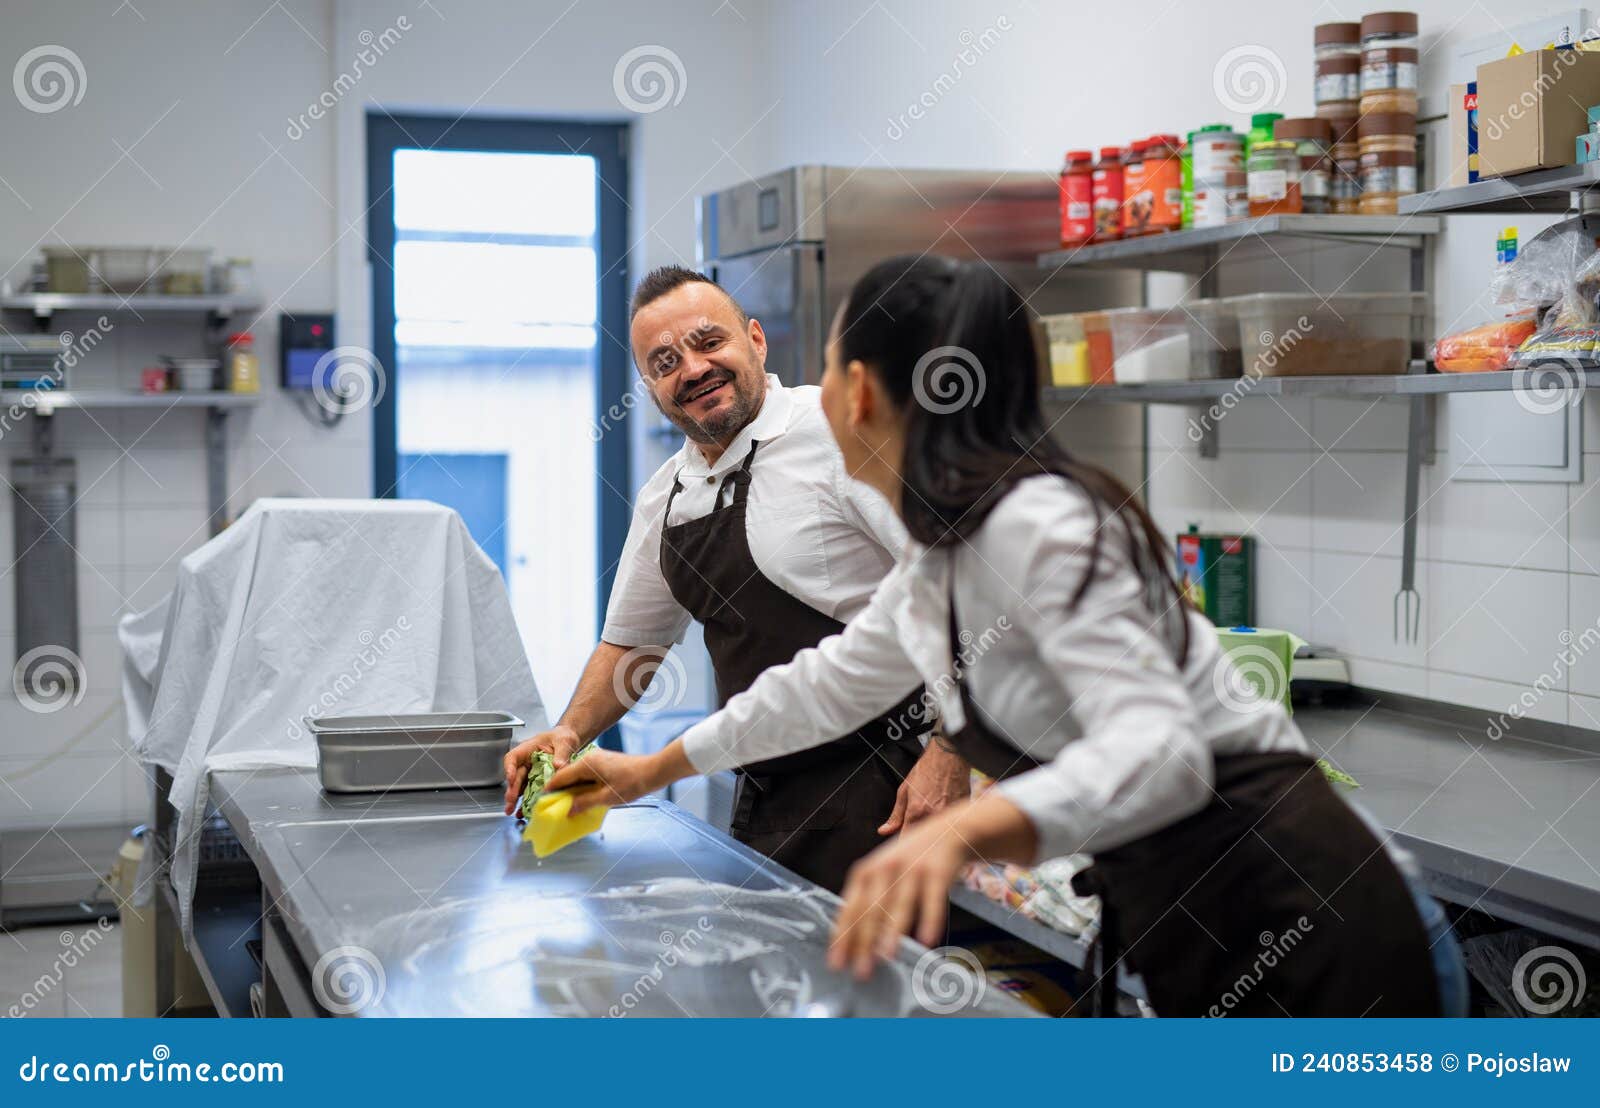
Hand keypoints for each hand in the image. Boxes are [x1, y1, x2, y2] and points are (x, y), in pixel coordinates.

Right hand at [501, 724, 582, 813]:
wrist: (570, 741)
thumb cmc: (563, 737)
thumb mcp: (564, 741)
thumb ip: (561, 754)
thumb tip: (558, 765)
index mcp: (528, 749)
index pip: (513, 757)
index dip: (509, 768)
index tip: (511, 778)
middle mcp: (526, 762)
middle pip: (515, 776)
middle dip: (511, 789)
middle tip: (510, 801)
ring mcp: (531, 772)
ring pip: (520, 786)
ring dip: (515, 799)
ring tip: (512, 811)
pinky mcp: (537, 781)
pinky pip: (530, 792)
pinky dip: (526, 801)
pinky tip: (523, 811)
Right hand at [544, 747, 666, 814]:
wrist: (654, 771)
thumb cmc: (634, 782)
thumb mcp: (606, 797)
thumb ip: (584, 803)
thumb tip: (567, 810)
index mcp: (587, 764)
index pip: (560, 776)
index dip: (550, 790)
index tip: (541, 802)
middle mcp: (589, 759)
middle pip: (567, 776)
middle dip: (560, 792)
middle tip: (553, 808)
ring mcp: (597, 760)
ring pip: (577, 777)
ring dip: (572, 791)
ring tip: (567, 807)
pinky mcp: (603, 765)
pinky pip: (586, 776)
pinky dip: (582, 787)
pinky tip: (583, 799)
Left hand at [829, 791, 1038, 980]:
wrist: (947, 831)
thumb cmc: (909, 860)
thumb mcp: (881, 872)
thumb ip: (867, 900)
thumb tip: (851, 942)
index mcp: (865, 872)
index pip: (849, 908)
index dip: (842, 936)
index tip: (837, 962)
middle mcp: (885, 869)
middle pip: (871, 910)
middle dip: (864, 943)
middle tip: (860, 972)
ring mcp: (911, 869)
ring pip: (899, 905)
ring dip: (891, 932)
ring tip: (885, 956)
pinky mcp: (937, 872)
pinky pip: (933, 900)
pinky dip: (930, 920)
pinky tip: (926, 939)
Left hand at [878, 740, 969, 836]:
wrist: (949, 756)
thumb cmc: (926, 770)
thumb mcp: (904, 791)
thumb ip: (895, 815)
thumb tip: (883, 831)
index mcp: (917, 812)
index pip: (906, 840)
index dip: (903, 845)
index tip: (902, 847)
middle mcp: (934, 817)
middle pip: (924, 839)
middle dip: (919, 839)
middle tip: (918, 826)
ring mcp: (950, 816)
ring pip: (938, 834)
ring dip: (934, 831)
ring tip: (933, 813)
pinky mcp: (962, 813)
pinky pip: (951, 825)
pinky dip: (947, 824)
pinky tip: (946, 812)